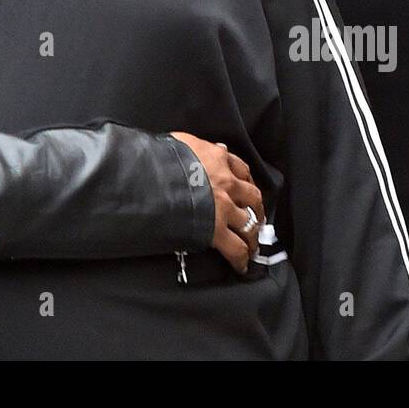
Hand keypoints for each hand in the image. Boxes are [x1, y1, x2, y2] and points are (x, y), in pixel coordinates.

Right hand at [170, 132, 264, 273]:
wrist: (152, 178)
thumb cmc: (160, 158)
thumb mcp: (179, 142)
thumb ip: (194, 147)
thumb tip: (198, 149)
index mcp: (216, 158)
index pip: (240, 167)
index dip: (245, 179)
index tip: (245, 186)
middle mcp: (226, 182)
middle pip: (252, 196)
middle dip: (257, 208)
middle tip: (256, 216)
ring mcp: (223, 207)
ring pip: (249, 223)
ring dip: (252, 234)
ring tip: (251, 242)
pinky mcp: (216, 230)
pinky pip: (235, 248)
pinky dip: (241, 258)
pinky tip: (241, 265)